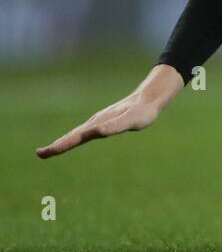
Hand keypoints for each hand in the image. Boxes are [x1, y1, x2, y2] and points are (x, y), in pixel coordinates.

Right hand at [36, 64, 183, 158]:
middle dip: (57, 145)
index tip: (43, 153)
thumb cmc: (143, 112)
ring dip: (64, 142)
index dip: (60, 146)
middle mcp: (96, 122)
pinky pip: (87, 131)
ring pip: (78, 133)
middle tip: (40, 154)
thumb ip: (115, 126)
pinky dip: (76, 137)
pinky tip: (75, 139)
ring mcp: (100, 121)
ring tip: (50, 151)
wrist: (151, 98)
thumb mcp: (131, 121)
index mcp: (99, 124)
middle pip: (73, 136)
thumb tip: (95, 132)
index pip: (75, 138)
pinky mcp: (106, 121)